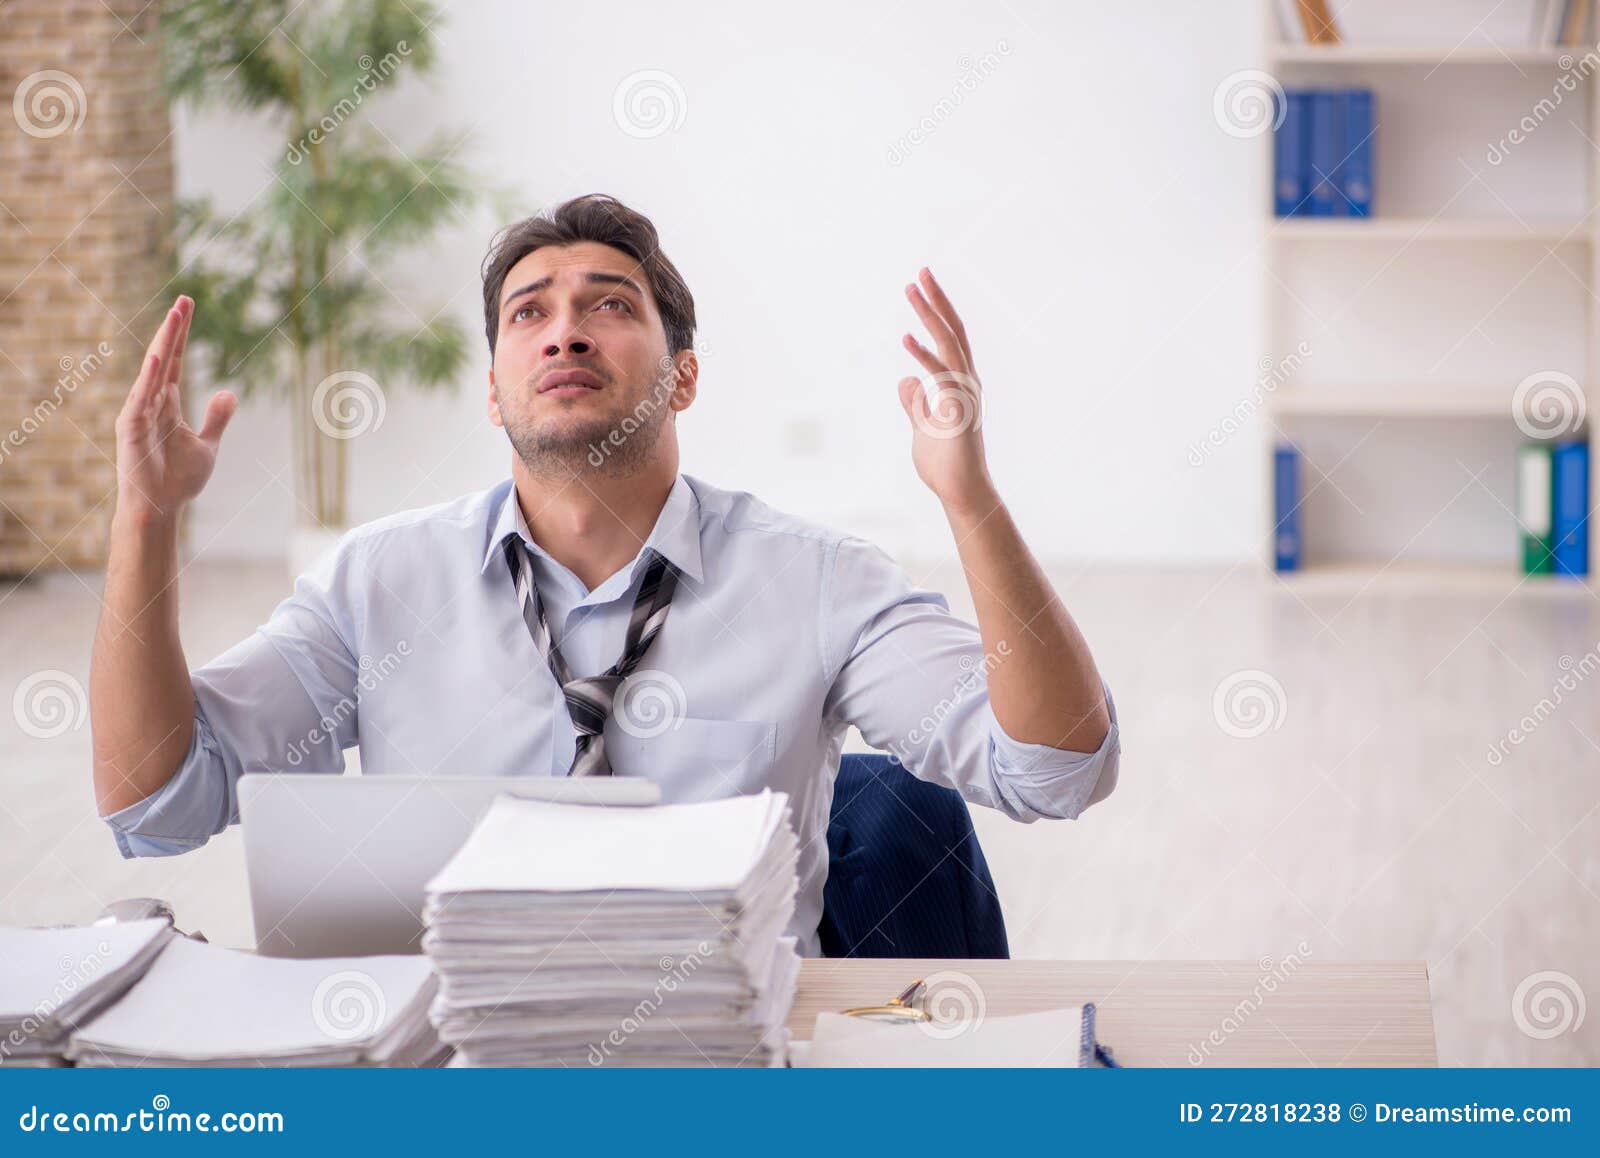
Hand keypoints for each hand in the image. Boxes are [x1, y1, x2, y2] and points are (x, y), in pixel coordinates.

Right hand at [114, 296, 235, 526]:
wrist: (161, 508)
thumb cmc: (179, 480)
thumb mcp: (208, 445)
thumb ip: (217, 419)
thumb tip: (230, 392)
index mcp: (166, 403)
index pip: (174, 360)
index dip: (181, 334)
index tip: (188, 306)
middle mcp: (150, 401)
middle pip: (162, 356)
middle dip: (174, 329)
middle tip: (185, 299)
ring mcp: (139, 412)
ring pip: (152, 370)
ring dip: (163, 343)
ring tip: (175, 316)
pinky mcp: (131, 428)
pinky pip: (140, 397)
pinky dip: (148, 377)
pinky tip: (157, 355)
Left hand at [896, 267, 997, 514]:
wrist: (959, 494)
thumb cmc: (944, 465)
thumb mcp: (922, 427)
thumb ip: (915, 403)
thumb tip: (906, 379)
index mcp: (959, 383)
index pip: (950, 337)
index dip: (937, 311)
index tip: (921, 286)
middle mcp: (966, 382)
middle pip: (954, 331)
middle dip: (937, 300)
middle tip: (921, 271)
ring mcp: (965, 394)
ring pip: (950, 344)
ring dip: (930, 314)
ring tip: (912, 288)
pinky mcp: (957, 410)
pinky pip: (940, 376)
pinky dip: (923, 355)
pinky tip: (905, 338)